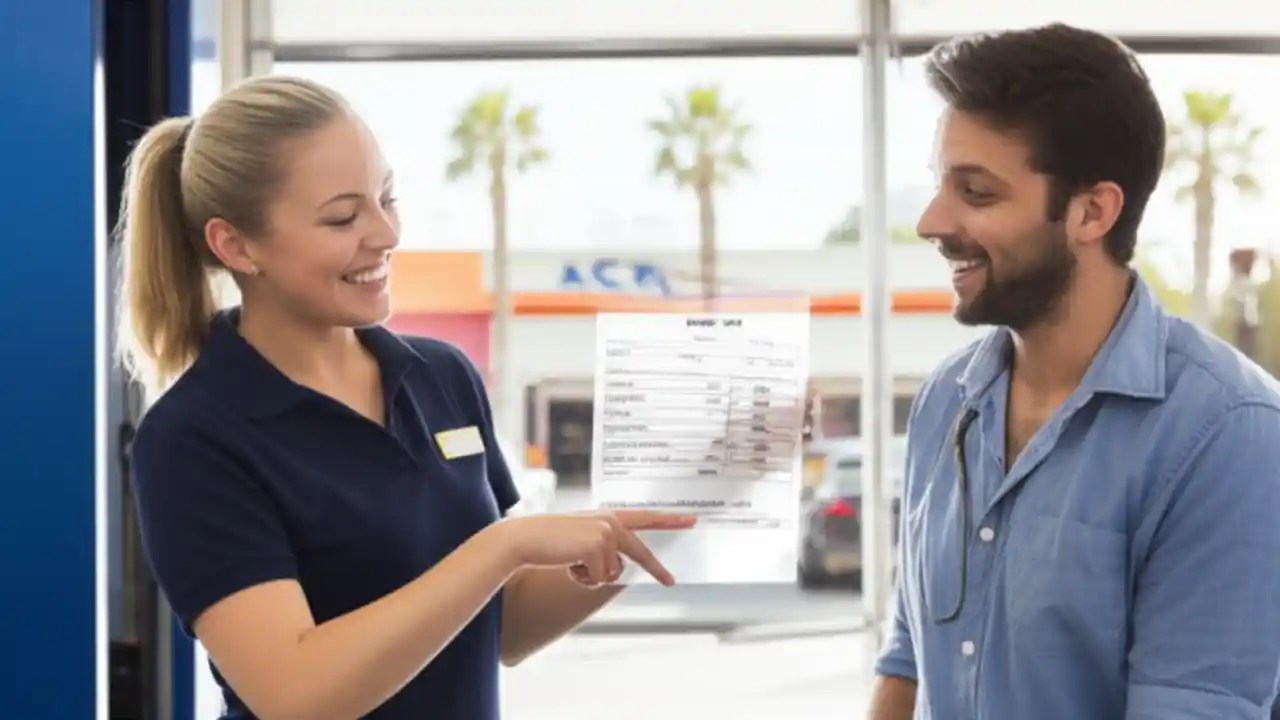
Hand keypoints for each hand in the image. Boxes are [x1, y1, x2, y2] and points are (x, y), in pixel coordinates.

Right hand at [501, 510, 696, 587]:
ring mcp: (606, 532)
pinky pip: (600, 578)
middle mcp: (611, 521)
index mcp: (608, 517)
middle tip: (672, 582)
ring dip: (593, 577)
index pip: (645, 518)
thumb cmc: (549, 542)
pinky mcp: (598, 545)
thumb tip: (619, 569)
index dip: (669, 520)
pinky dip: (583, 579)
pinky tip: (568, 565)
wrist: (525, 539)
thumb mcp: (580, 541)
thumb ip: (603, 545)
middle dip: (657, 570)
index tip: (691, 520)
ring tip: (572, 563)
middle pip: (640, 552)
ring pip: (614, 573)